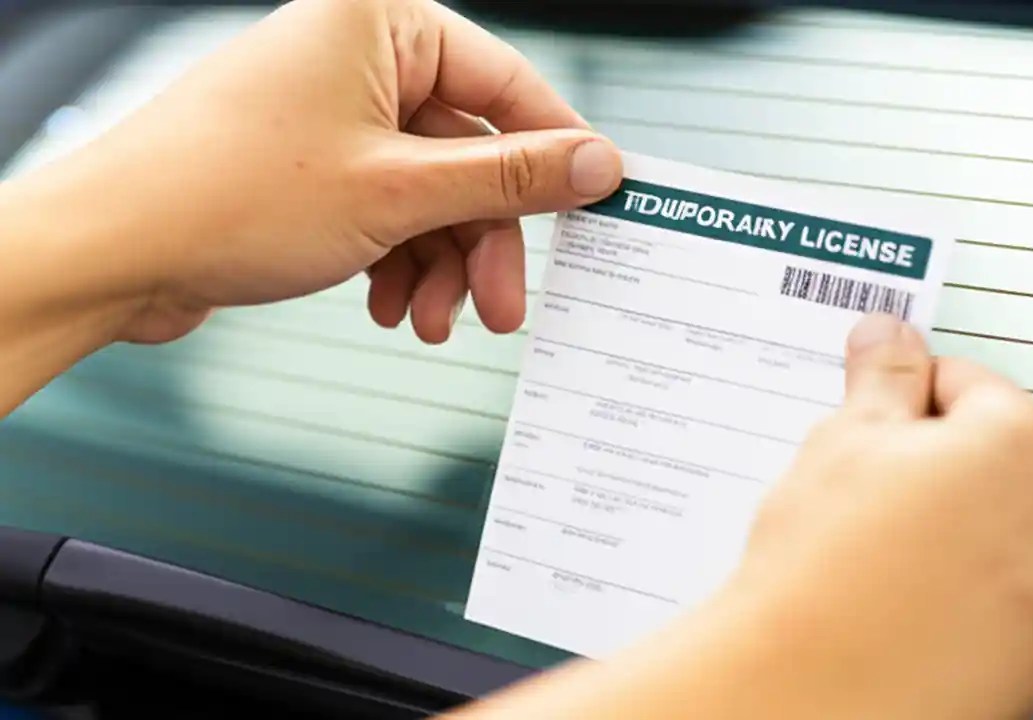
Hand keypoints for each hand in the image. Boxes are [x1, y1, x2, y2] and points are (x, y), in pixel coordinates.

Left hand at [26, 0, 620, 343]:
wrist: (110, 252)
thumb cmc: (226, 194)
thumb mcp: (399, 193)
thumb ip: (510, 177)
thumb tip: (597, 163)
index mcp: (381, 23)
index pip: (508, 83)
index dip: (554, 155)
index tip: (591, 209)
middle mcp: (356, 57)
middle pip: (468, 151)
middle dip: (483, 241)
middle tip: (502, 308)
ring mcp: (329, 112)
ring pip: (428, 191)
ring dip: (439, 264)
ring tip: (428, 320)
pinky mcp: (309, 164)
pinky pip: (386, 208)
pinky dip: (397, 261)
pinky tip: (389, 305)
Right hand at [727, 314, 1032, 719]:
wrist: (808, 693)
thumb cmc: (825, 567)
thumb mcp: (845, 441)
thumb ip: (882, 376)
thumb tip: (889, 335)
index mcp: (1029, 447)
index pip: (968, 387)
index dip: (907, 404)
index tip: (874, 431)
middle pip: (999, 465)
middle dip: (941, 471)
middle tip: (870, 501)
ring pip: (1008, 539)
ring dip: (960, 538)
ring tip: (882, 562)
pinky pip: (1010, 609)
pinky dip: (970, 604)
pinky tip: (906, 610)